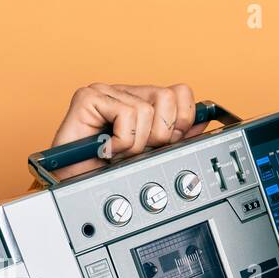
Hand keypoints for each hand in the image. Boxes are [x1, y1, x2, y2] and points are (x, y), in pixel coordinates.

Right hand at [48, 83, 209, 180]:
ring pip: (147, 110)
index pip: (180, 92)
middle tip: (139, 150)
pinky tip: (108, 148)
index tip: (165, 143)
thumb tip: (203, 123)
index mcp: (141, 101)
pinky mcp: (89, 97)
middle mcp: (125, 92)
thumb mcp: (153, 153)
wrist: (75, 186)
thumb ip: (178, 137)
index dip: (181, 121)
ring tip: (119, 151)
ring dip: (136, 143)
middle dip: (161, 134)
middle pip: (168, 97)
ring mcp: (105, 91)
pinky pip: (127, 115)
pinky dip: (122, 141)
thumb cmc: (108, 171)